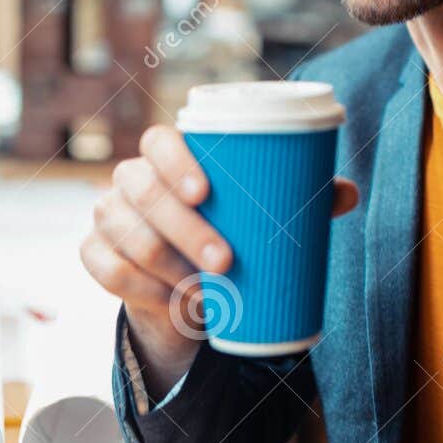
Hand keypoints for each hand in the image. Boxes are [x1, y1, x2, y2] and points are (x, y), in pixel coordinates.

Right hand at [80, 124, 358, 399]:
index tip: (207, 192)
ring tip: (208, 290)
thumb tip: (347, 193)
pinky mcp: (95, 255)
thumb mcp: (261, 216)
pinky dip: (144, 290)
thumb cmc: (227, 230)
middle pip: (143, 193)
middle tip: (226, 262)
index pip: (157, 141)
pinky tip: (172, 301)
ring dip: (168, 267)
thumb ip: (301, 200)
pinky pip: (109, 272)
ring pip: (128, 238)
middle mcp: (130, 180)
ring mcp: (107, 217)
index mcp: (166, 157)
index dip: (175, 162)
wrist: (184, 282)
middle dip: (185, 230)